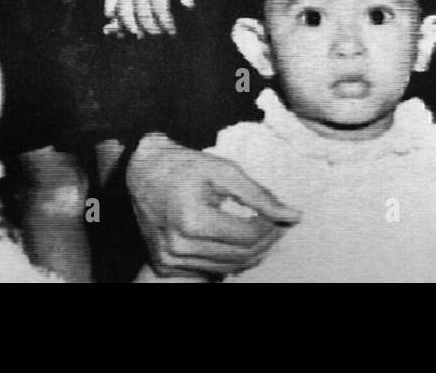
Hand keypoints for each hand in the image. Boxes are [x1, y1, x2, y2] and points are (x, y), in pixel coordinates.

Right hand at [104, 0, 193, 36]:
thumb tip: (190, 6)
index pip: (161, 13)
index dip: (167, 25)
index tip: (171, 31)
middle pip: (143, 17)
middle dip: (150, 29)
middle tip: (155, 34)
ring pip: (125, 14)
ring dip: (130, 26)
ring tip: (136, 32)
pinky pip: (109, 2)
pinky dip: (110, 12)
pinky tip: (112, 18)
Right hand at [127, 135, 299, 277]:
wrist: (142, 170)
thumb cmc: (183, 166)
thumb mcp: (223, 170)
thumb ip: (259, 195)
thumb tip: (293, 215)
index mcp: (191, 221)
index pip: (248, 236)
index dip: (272, 227)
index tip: (283, 216)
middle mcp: (177, 247)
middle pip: (240, 257)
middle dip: (266, 242)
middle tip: (278, 224)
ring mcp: (169, 260)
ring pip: (227, 268)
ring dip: (251, 253)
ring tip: (261, 231)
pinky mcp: (165, 265)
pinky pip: (208, 271)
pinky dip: (228, 259)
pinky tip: (235, 241)